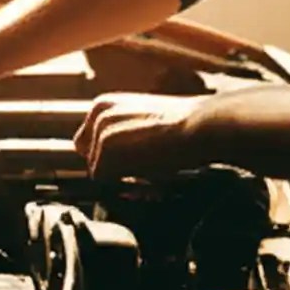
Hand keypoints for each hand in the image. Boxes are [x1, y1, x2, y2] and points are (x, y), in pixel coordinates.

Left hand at [72, 92, 208, 179]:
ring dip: (121, 177)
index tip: (130, 164)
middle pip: (90, 158)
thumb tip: (115, 158)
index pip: (87, 142)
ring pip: (99, 172)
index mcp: (105, 105)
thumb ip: (123, 134)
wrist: (202, 125)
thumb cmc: (185, 125)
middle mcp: (98, 115)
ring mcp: (100, 133)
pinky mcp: (106, 152)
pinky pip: (105, 182)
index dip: (108, 158)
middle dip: (111, 169)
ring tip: (151, 169)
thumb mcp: (144, 120)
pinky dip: (124, 184)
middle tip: (142, 170)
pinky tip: (148, 173)